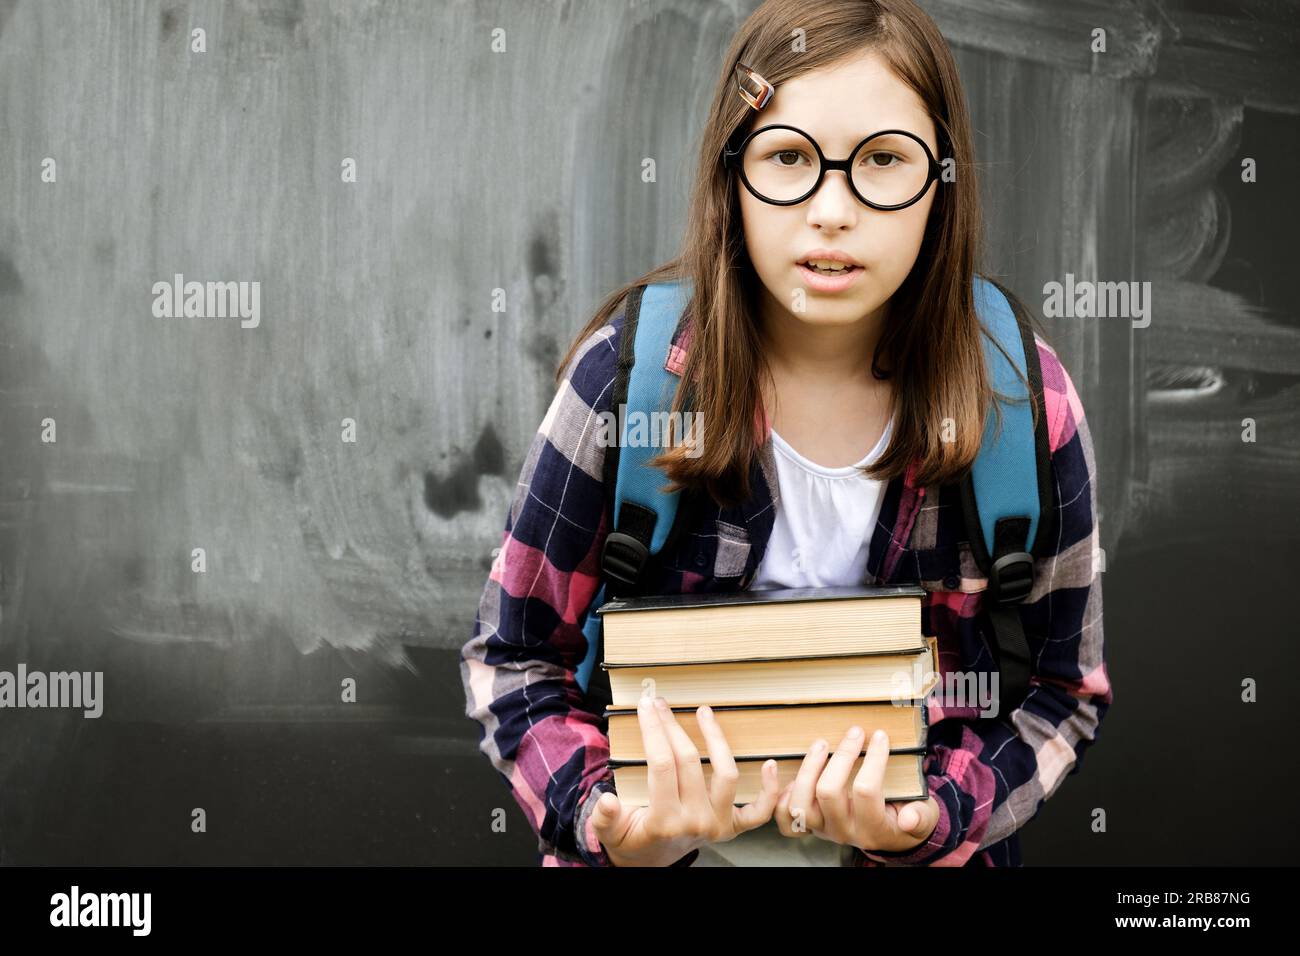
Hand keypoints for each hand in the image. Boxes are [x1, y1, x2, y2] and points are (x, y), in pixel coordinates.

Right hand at [589, 696, 780, 865]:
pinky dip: (768, 790)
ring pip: (726, 774)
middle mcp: (695, 822)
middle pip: (688, 762)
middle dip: (672, 726)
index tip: (646, 706)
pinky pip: (758, 811)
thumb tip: (606, 800)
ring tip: (704, 712)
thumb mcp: (609, 834)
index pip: (661, 765)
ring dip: (717, 740)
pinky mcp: (733, 828)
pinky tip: (769, 763)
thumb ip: (605, 818)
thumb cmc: (631, 840)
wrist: (651, 862)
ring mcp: (718, 825)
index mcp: (663, 821)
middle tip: (661, 704)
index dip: (653, 731)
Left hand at [773, 727, 939, 853]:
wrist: (892, 837)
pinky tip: (783, 767)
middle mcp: (843, 832)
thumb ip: (920, 817)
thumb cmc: (908, 819)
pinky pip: (783, 817)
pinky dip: (779, 793)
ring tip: (821, 743)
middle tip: (854, 731)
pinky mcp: (808, 825)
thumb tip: (909, 817)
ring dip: (808, 768)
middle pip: (829, 792)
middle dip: (841, 756)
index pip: (866, 791)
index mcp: (873, 828)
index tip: (879, 735)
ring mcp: (822, 829)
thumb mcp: (924, 819)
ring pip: (801, 803)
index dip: (873, 759)